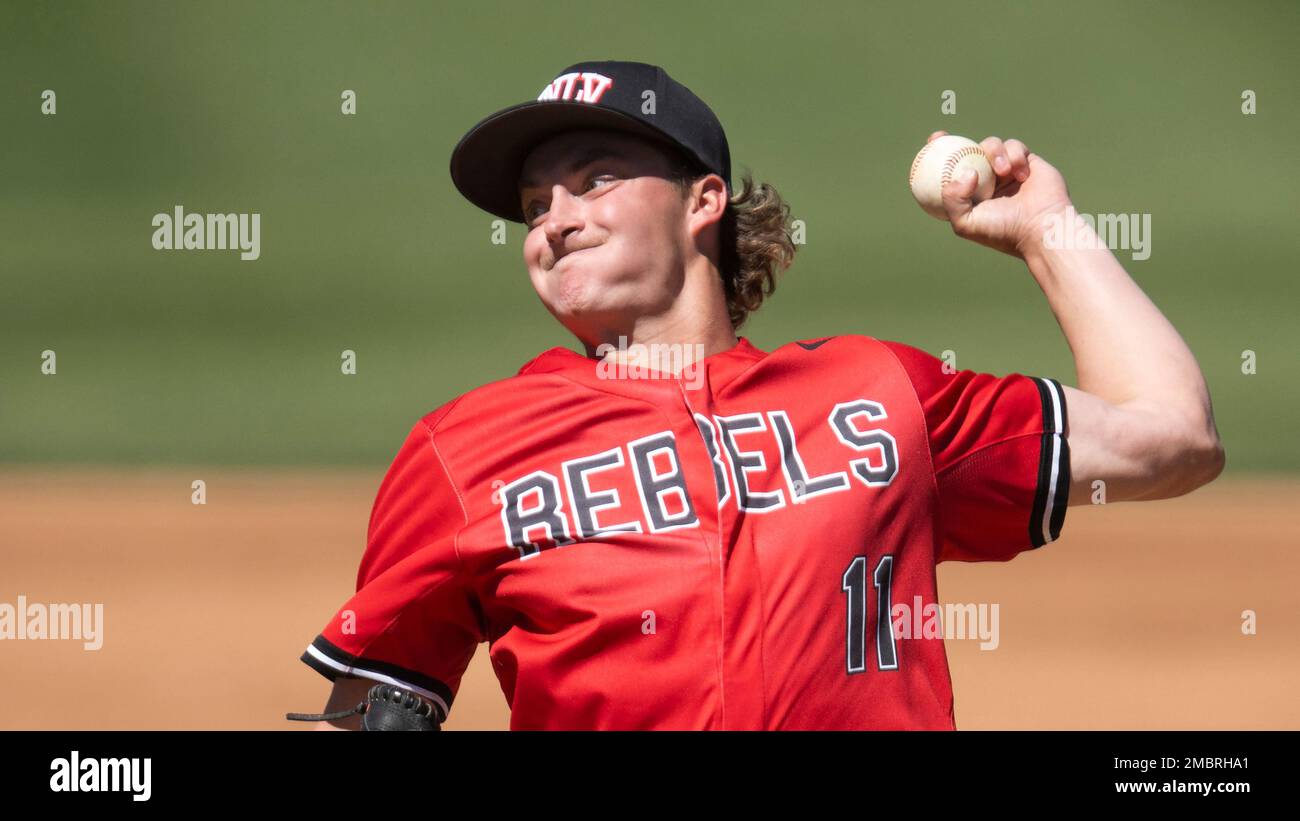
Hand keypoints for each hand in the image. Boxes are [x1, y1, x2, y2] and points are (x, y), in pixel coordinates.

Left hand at [928, 130, 1073, 258]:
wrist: (1041, 227)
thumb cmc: (1003, 230)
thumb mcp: (966, 223)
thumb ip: (952, 199)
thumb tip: (964, 171)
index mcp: (973, 196)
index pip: (951, 173)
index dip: (938, 156)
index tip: (931, 143)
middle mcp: (988, 182)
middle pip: (969, 153)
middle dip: (954, 140)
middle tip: (945, 137)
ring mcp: (1007, 171)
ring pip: (991, 146)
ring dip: (994, 152)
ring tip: (1002, 171)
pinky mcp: (1027, 162)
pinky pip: (1015, 146)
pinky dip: (1015, 155)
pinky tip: (1019, 173)